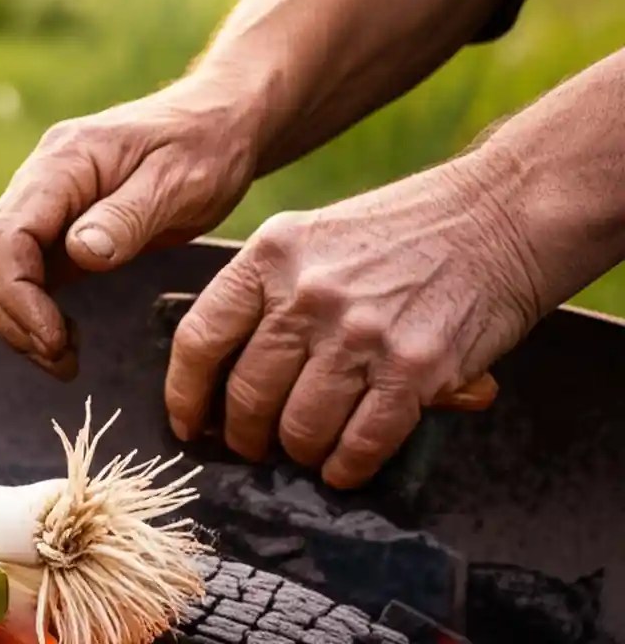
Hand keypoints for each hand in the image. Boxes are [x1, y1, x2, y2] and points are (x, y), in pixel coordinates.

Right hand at [0, 78, 264, 378]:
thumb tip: (80, 252)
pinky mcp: (56, 228)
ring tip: (62, 358)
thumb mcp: (181, 181)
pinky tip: (66, 336)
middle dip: (9, 315)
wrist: (219, 122)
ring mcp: (44, 204)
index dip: (18, 295)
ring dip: (15, 319)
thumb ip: (128, 217)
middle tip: (58, 359)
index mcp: (65, 162)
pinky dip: (31, 311)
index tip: (53, 339)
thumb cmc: (206, 145)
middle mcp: (40, 179)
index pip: (8, 235)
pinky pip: (21, 272)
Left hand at [165, 154, 541, 488]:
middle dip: (246, 436)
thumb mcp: (310, 239)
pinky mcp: (413, 370)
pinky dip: (348, 467)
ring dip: (300, 452)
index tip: (188, 424)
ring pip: (300, 429)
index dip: (185, 395)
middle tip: (255, 446)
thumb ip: (266, 295)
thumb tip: (222, 375)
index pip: (199, 340)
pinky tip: (345, 466)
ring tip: (308, 450)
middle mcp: (307, 296)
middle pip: (246, 396)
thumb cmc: (399, 233)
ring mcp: (359, 335)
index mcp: (270, 257)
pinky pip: (361, 444)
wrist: (498, 215)